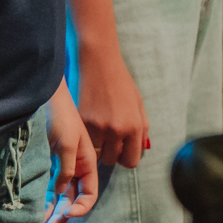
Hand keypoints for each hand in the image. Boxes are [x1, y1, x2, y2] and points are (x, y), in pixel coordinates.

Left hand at [45, 82, 99, 222]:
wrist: (42, 95)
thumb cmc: (59, 116)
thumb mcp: (67, 143)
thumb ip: (66, 168)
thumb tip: (61, 191)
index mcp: (87, 163)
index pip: (89, 193)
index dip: (81, 207)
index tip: (68, 214)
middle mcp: (75, 166)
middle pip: (73, 198)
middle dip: (64, 215)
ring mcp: (60, 164)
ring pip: (59, 194)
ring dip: (52, 209)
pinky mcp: (45, 159)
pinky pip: (46, 183)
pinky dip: (42, 196)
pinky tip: (34, 206)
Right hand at [76, 47, 148, 169]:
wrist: (98, 61)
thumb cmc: (120, 80)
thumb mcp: (138, 104)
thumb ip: (141, 129)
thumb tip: (141, 149)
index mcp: (134, 127)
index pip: (130, 161)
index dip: (124, 157)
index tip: (119, 149)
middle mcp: (117, 130)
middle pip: (111, 160)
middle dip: (109, 152)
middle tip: (105, 138)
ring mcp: (97, 126)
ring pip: (95, 152)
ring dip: (95, 145)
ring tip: (95, 130)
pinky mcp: (82, 120)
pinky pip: (84, 139)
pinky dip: (85, 134)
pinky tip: (87, 121)